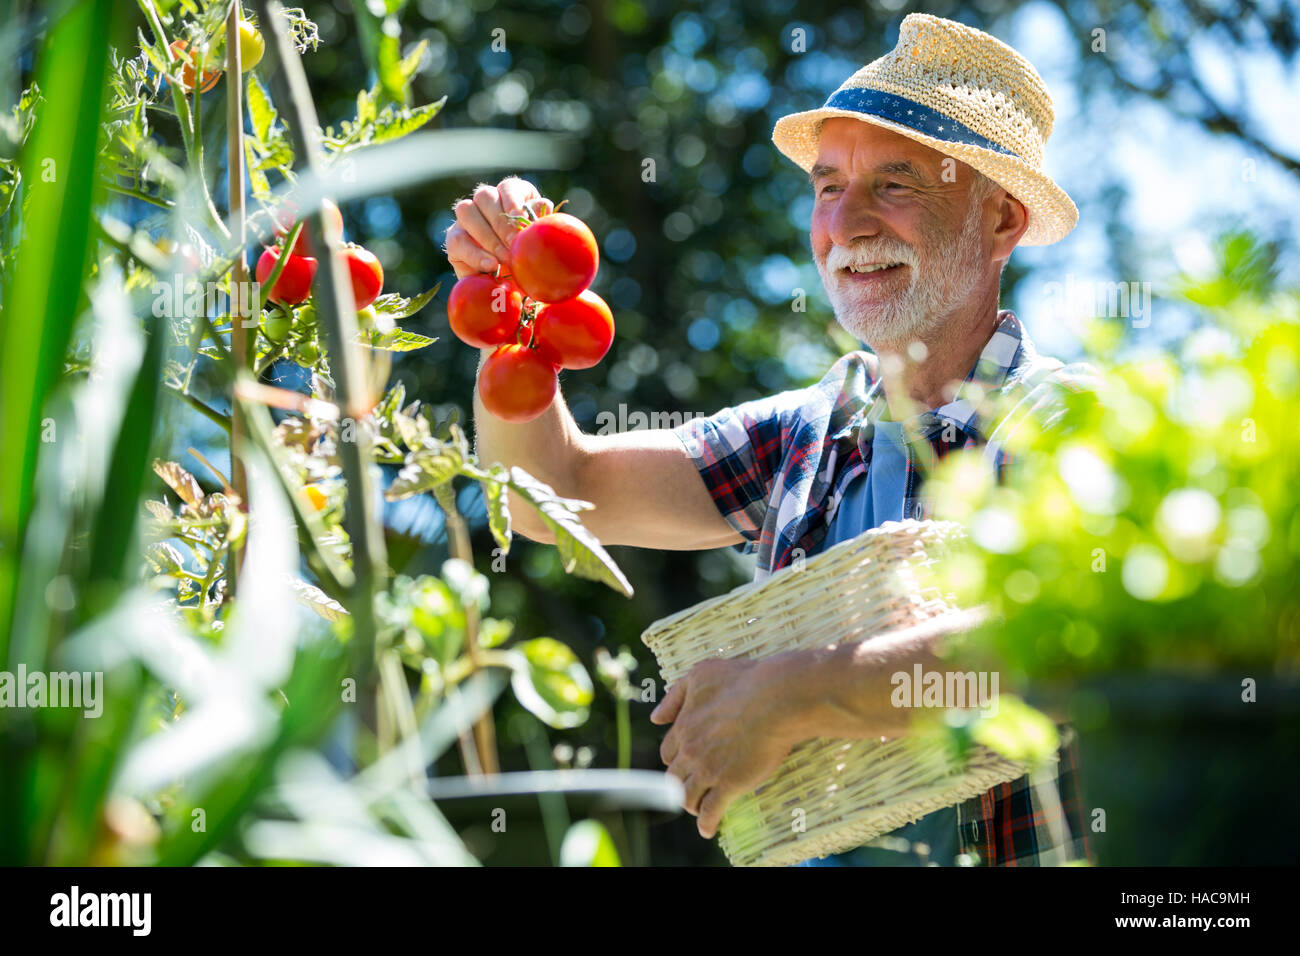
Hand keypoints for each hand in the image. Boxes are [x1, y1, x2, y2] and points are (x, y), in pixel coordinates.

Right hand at [443, 176, 552, 279]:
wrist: (510, 284)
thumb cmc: (530, 257)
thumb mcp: (538, 241)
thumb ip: (539, 222)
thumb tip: (543, 205)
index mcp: (510, 196)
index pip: (508, 187)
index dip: (513, 201)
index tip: (519, 219)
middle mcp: (485, 202)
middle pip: (485, 196)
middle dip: (500, 222)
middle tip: (514, 244)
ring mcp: (467, 219)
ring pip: (466, 210)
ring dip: (486, 236)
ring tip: (504, 258)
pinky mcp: (454, 239)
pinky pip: (457, 240)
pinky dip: (474, 254)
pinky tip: (490, 265)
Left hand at [650, 656, 797, 839]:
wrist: (775, 698)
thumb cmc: (743, 681)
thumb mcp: (701, 675)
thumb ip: (675, 696)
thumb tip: (655, 718)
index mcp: (683, 726)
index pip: (669, 752)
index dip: (677, 759)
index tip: (685, 764)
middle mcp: (690, 750)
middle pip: (674, 777)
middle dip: (680, 784)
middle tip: (690, 789)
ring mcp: (708, 769)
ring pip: (687, 796)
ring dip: (690, 805)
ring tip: (698, 810)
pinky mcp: (728, 784)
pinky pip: (710, 811)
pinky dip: (706, 823)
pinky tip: (708, 829)